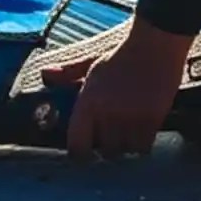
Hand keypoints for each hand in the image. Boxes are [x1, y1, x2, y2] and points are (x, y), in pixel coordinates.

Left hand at [40, 17, 192, 160]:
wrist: (155, 45)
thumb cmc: (122, 54)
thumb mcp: (92, 63)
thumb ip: (69, 73)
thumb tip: (45, 74)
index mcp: (88, 101)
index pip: (77, 144)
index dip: (79, 155)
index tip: (83, 156)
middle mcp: (106, 114)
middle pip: (103, 151)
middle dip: (106, 147)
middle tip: (109, 141)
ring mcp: (129, 118)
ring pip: (124, 151)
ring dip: (125, 147)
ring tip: (127, 137)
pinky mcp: (151, 120)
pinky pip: (144, 147)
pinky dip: (142, 145)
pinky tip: (142, 134)